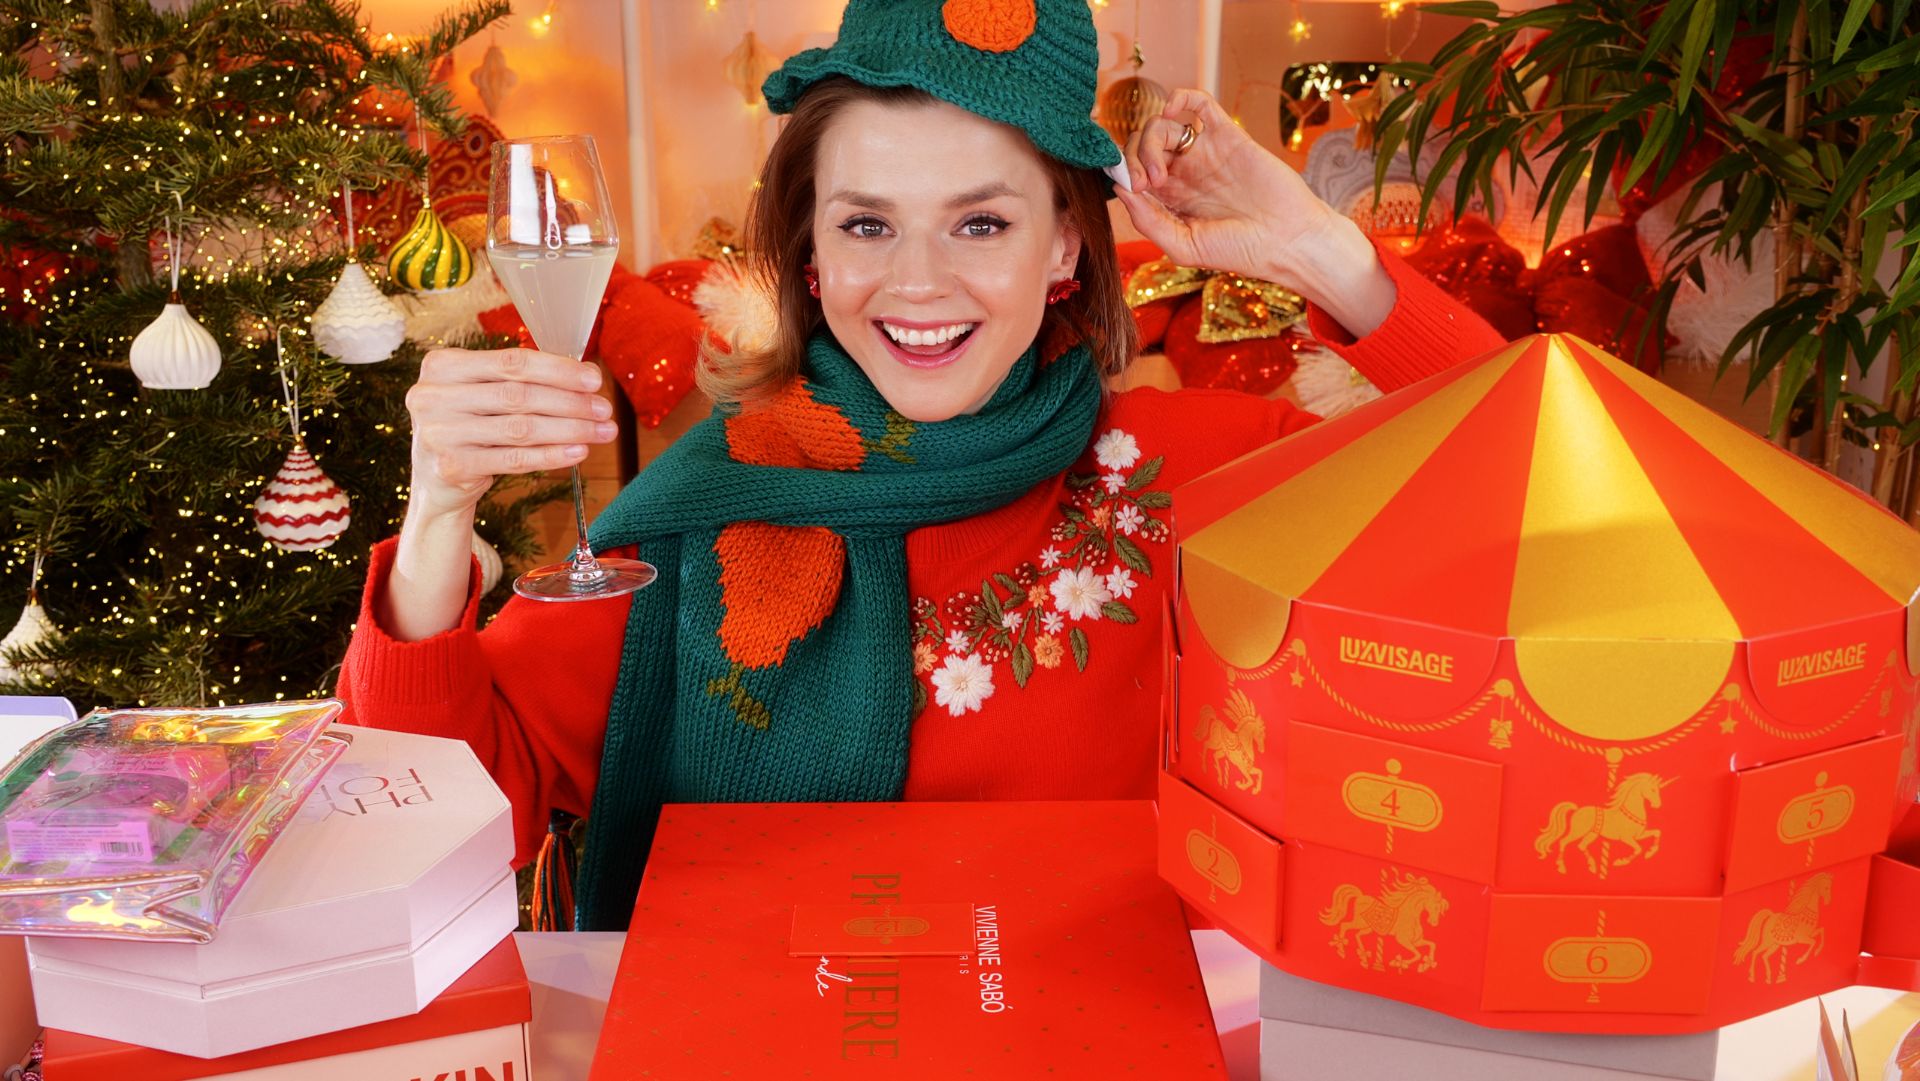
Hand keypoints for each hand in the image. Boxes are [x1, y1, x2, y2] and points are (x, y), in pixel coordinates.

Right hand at [404, 346, 617, 522]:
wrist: (436, 480)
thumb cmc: (469, 425)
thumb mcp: (482, 393)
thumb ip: (521, 380)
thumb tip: (587, 376)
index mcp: (443, 365)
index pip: (512, 362)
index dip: (558, 370)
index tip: (594, 379)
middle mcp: (434, 396)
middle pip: (519, 395)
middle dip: (570, 402)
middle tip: (604, 410)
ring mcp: (439, 433)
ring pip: (520, 428)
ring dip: (570, 429)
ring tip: (602, 431)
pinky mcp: (451, 467)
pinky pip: (514, 459)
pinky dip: (552, 455)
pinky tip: (579, 452)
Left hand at [1113, 88, 1395, 338]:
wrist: (1286, 241)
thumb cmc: (1240, 251)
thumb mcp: (1183, 247)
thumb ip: (1148, 221)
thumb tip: (1119, 189)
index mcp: (1171, 198)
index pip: (1133, 171)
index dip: (1123, 173)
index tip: (1131, 189)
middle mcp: (1184, 172)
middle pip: (1142, 146)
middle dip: (1135, 160)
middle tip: (1149, 184)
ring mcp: (1205, 152)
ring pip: (1162, 126)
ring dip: (1149, 143)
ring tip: (1161, 174)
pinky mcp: (1228, 136)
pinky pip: (1200, 104)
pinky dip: (1180, 97)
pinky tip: (1170, 110)